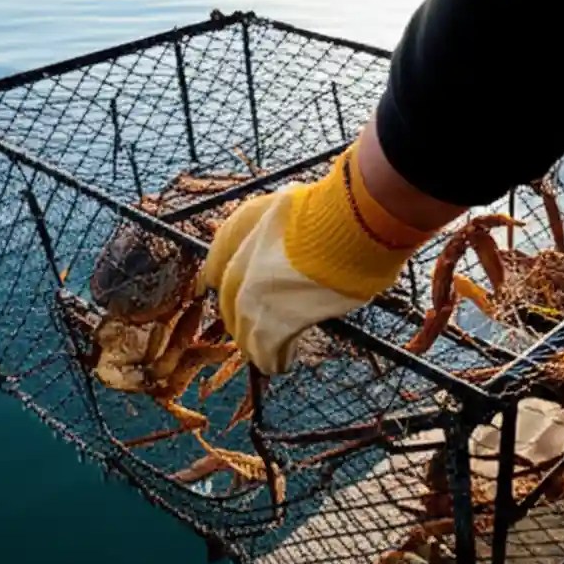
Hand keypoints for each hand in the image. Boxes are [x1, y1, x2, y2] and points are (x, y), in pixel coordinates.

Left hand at [199, 145, 434, 375]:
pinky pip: (266, 352)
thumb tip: (288, 226)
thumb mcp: (291, 200)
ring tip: (270, 353)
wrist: (346, 228)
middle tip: (258, 326)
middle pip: (230, 304)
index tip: (231, 293)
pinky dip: (274, 360)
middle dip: (242, 317)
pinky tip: (281, 363)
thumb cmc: (332, 211)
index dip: (227, 283)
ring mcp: (253, 298)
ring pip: (245, 332)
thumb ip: (279, 222)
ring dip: (257, 343)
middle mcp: (238, 266)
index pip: (217, 266)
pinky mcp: (275, 325)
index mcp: (240, 231)